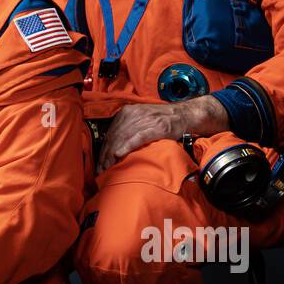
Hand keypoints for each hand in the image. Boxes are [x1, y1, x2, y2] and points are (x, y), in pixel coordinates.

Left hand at [97, 95, 228, 171]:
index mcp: (127, 112)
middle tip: (101, 170)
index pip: (110, 133)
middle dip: (105, 155)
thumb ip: (128, 129)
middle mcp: (133, 114)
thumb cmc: (162, 120)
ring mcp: (145, 120)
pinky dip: (127, 145)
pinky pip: (138, 137)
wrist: (185, 115)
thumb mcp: (141, 120)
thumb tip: (113, 147)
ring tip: (108, 168)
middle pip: (113, 137)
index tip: (99, 164)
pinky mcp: (156, 127)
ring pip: (123, 138)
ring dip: (112, 155)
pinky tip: (119, 154)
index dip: (102, 150)